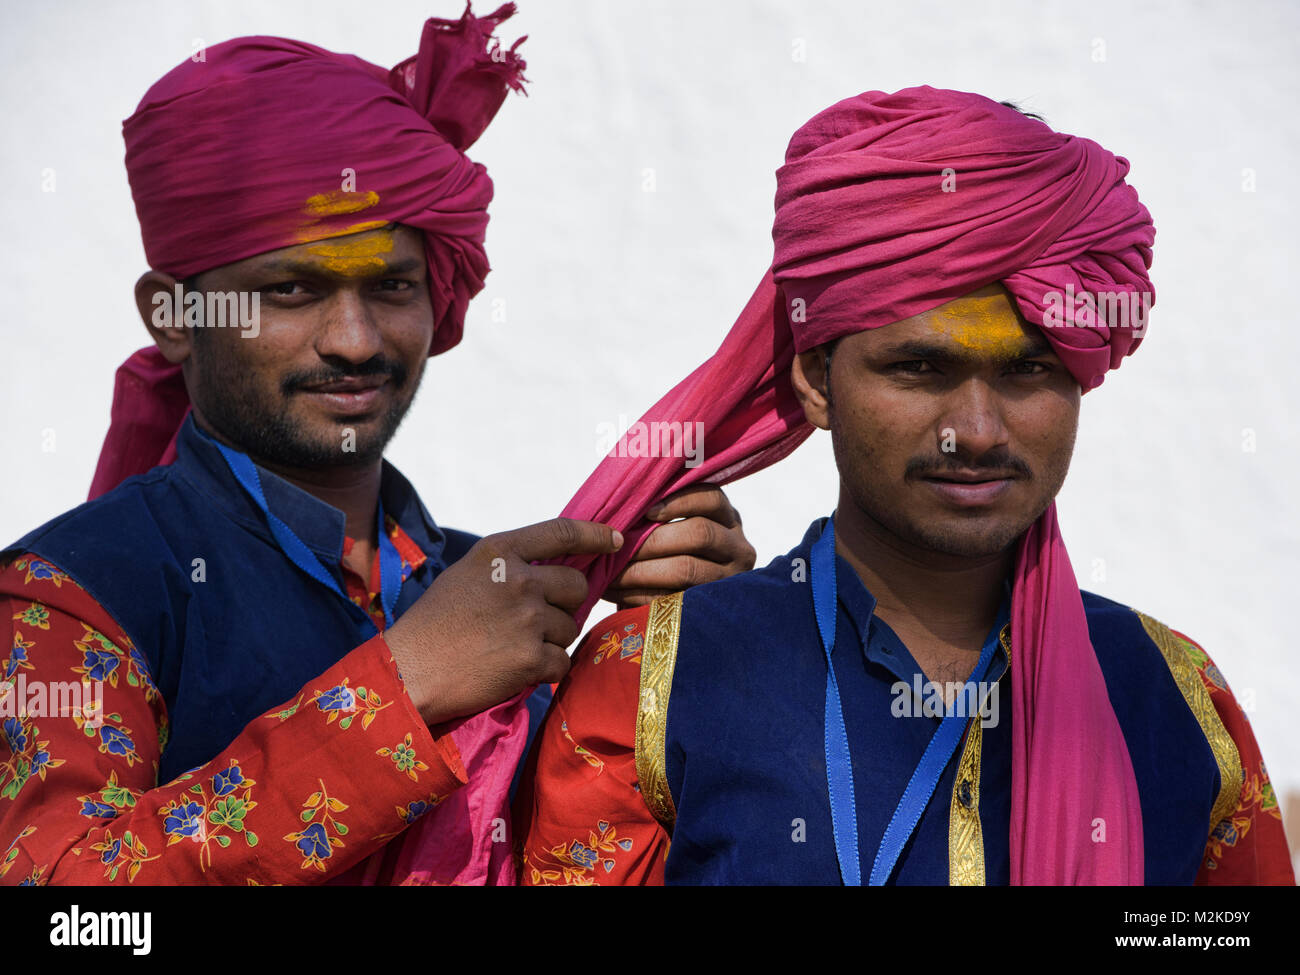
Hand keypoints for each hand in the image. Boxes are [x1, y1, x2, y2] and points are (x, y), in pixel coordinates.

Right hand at [384, 518, 622, 724]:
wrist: (407, 672)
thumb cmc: (434, 624)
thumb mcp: (468, 574)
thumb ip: (510, 566)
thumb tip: (554, 572)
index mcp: (500, 552)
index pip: (563, 531)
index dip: (596, 534)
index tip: (616, 540)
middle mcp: (519, 579)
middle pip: (576, 586)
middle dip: (564, 605)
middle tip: (531, 623)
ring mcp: (528, 618)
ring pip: (571, 628)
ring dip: (551, 641)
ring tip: (510, 648)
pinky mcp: (531, 657)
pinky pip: (562, 662)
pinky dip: (545, 670)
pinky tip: (515, 671)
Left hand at [604, 484, 755, 608]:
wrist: (676, 610)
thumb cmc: (667, 555)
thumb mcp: (674, 528)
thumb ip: (657, 514)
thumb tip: (624, 501)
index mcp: (728, 518)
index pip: (711, 498)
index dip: (679, 501)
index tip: (647, 512)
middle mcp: (738, 546)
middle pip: (699, 533)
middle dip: (652, 540)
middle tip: (617, 546)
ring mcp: (730, 579)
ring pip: (687, 568)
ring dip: (641, 570)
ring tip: (611, 571)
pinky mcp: (713, 607)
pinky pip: (675, 598)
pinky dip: (641, 594)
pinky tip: (617, 592)